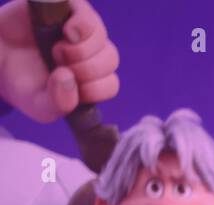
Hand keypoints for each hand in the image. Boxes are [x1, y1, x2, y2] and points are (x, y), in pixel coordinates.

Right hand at [0, 0, 117, 122]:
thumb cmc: (22, 83)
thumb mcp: (40, 105)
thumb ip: (59, 103)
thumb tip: (68, 77)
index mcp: (90, 78)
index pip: (110, 84)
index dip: (94, 88)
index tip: (69, 86)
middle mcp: (89, 52)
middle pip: (110, 58)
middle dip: (86, 68)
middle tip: (58, 65)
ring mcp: (79, 29)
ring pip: (100, 35)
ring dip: (82, 49)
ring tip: (57, 51)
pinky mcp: (65, 8)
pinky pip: (86, 12)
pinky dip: (83, 24)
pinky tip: (69, 32)